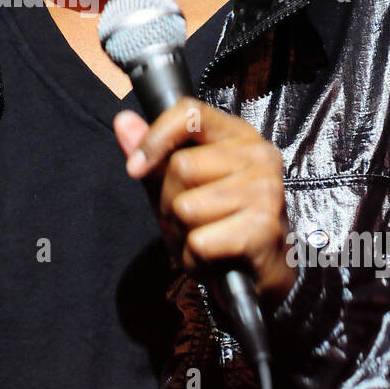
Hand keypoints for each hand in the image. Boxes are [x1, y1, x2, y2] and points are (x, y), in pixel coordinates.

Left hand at [113, 98, 295, 310]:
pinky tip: (213, 258)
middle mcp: (259, 155)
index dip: (155, 138)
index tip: (135, 168)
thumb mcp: (176, 185)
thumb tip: (123, 121)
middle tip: (189, 220)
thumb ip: (152, 153)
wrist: (255, 275)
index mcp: (238, 136)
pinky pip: (199, 242)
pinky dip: (195, 258)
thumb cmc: (216, 223)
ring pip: (186, 207)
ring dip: (182, 234)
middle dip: (169, 203)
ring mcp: (266, 190)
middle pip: (181, 167)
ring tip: (204, 238)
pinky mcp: (264, 227)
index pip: (190, 113)